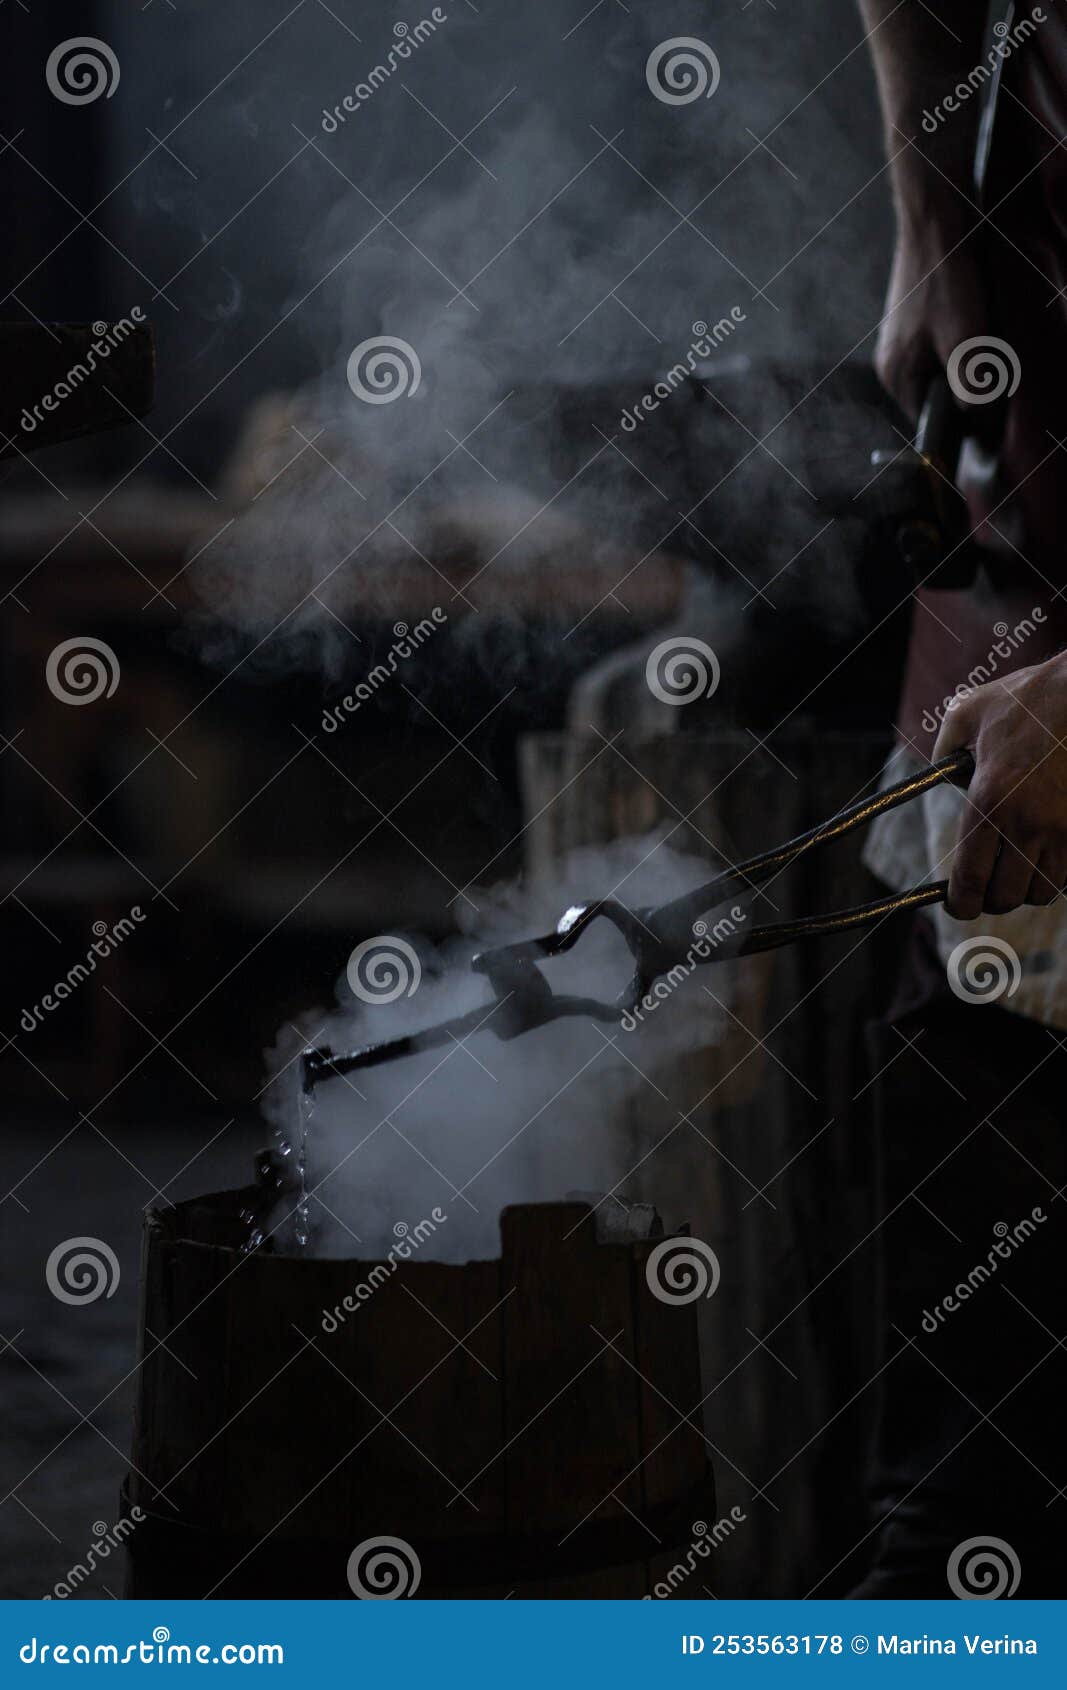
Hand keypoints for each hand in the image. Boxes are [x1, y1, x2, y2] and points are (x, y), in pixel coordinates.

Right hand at [875, 220, 988, 420]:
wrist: (937, 217)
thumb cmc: (948, 277)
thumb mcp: (966, 340)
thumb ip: (969, 389)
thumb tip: (977, 420)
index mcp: (896, 376)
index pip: (932, 421)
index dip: (965, 416)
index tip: (990, 396)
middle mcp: (894, 362)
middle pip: (941, 396)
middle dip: (969, 382)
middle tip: (992, 353)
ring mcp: (904, 338)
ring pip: (948, 368)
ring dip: (972, 356)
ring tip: (986, 327)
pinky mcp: (918, 318)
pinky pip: (948, 343)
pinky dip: (968, 334)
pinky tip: (980, 311)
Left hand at [933, 655, 1066, 917]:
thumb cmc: (1031, 698)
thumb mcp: (969, 711)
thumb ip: (945, 748)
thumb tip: (948, 777)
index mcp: (990, 800)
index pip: (971, 878)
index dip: (961, 904)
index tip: (958, 905)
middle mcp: (1028, 823)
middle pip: (1007, 896)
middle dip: (994, 897)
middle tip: (987, 886)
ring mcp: (1065, 829)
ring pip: (1043, 891)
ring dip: (1028, 887)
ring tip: (1019, 868)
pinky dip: (1057, 874)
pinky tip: (1048, 855)